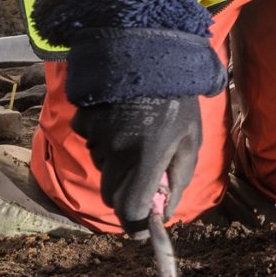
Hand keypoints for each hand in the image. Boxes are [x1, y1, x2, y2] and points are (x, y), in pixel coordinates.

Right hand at [69, 96, 200, 234]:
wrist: (149, 49)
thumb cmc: (178, 98)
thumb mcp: (191, 139)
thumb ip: (179, 178)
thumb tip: (166, 210)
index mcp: (147, 157)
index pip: (130, 209)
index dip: (137, 224)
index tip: (146, 227)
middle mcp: (117, 151)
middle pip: (112, 195)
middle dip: (128, 196)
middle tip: (146, 181)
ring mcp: (97, 135)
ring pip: (102, 169)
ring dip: (116, 166)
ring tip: (136, 138)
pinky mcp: (84, 119)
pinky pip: (91, 143)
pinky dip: (104, 141)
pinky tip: (119, 120)